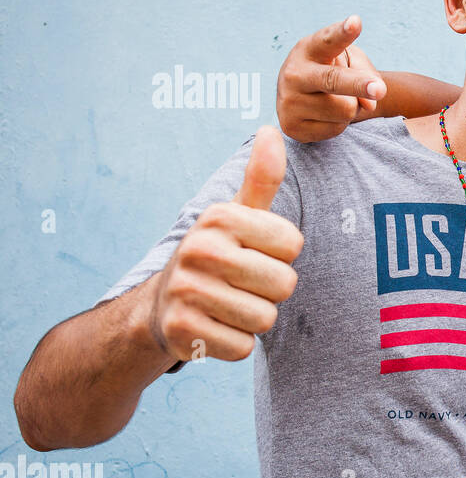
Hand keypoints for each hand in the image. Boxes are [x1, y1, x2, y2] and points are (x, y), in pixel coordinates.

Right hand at [148, 127, 304, 362]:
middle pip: (284, 285)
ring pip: (266, 319)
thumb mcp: (238, 214)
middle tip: (240, 284)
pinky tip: (214, 327)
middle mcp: (199, 250)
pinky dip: (235, 344)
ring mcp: (187, 292)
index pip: (293, 245)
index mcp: (219, 217)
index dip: (281, 256)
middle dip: (270, 291)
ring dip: (253, 319)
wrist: (160, 307)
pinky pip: (243, 347)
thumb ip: (261, 177)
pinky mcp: (183, 333)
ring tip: (227, 305)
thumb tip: (270, 130)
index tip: (253, 253)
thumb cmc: (216, 255)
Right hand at [276, 15, 386, 141]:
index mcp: (308, 49)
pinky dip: (339, 124)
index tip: (355, 23)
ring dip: (351, 107)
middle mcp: (293, 73)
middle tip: (380, 89)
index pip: (328, 40)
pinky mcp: (291, 126)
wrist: (300, 97)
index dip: (342, 33)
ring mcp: (289, 101)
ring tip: (335, 99)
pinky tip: (324, 115)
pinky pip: (336, 129)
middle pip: (334, 81)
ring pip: (344, 109)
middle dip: (358, 84)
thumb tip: (368, 105)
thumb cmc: (330, 71)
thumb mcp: (350, 61)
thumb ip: (365, 75)